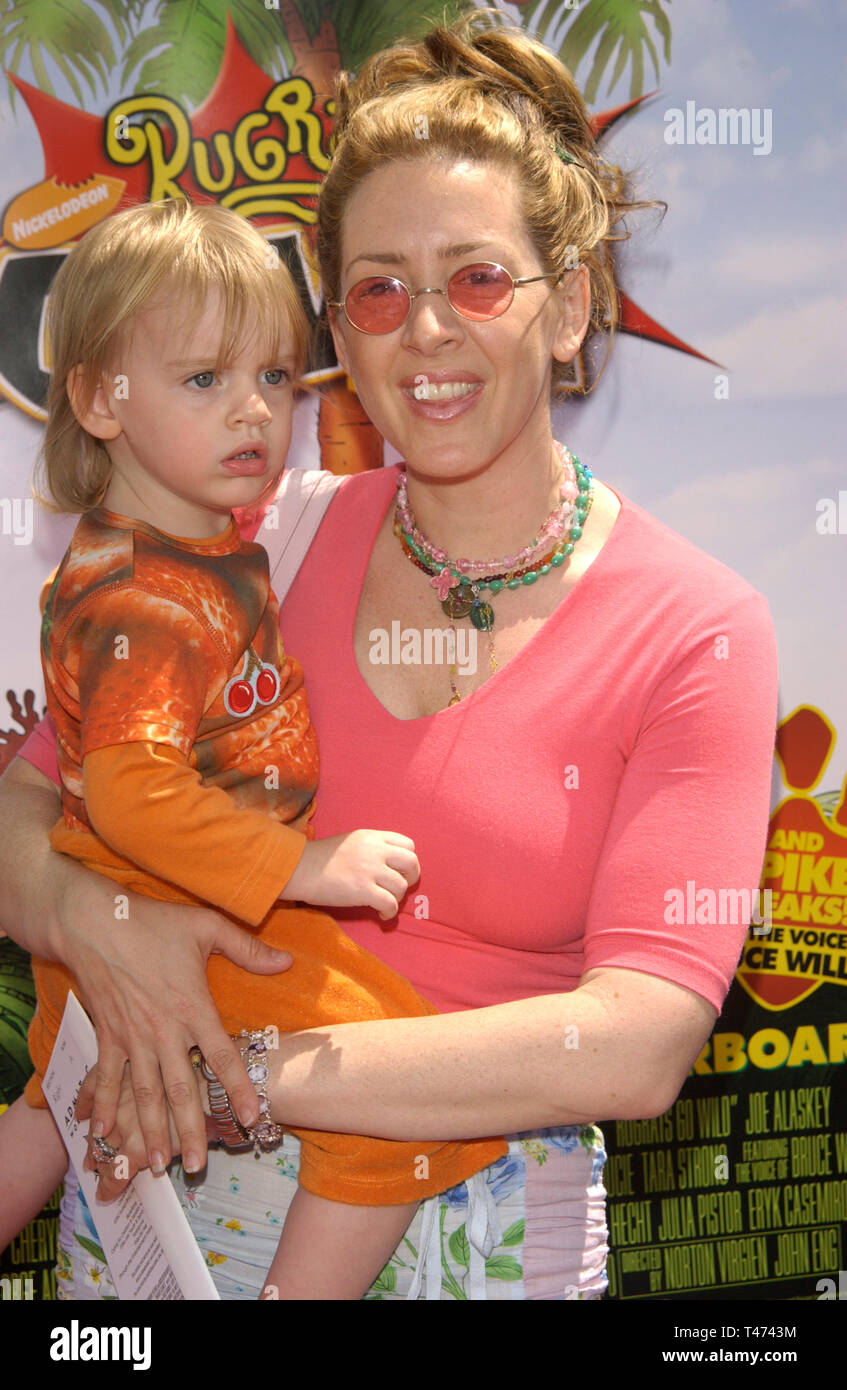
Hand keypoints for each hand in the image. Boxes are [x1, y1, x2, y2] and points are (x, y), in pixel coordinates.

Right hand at [52, 865, 292, 1174]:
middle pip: (180, 1089)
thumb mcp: (207, 926)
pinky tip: (105, 1134)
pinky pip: (108, 1078)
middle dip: (190, 1130)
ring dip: (150, 1130)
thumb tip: (288, 960)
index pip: (222, 1056)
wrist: (94, 922)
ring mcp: (132, 1037)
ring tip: (156, 1165)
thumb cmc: (153, 922)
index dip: (238, 1089)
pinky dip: (104, 1107)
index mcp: (192, 1006)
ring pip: (144, 1093)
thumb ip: (248, 949)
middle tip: (198, 1165)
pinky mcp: (108, 1036)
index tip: (252, 1118)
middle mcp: (163, 1030)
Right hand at [283, 830, 419, 919]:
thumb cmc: (322, 858)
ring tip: (384, 902)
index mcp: (373, 837)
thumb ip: (373, 848)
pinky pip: (390, 903)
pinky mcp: (363, 890)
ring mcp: (370, 870)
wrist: (300, 869)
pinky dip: (390, 912)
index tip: (400, 871)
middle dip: (411, 878)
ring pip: (401, 886)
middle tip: (399, 888)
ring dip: (397, 898)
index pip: (408, 844)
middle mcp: (375, 851)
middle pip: (412, 863)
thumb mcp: (352, 841)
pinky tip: (382, 914)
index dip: (408, 860)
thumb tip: (392, 864)